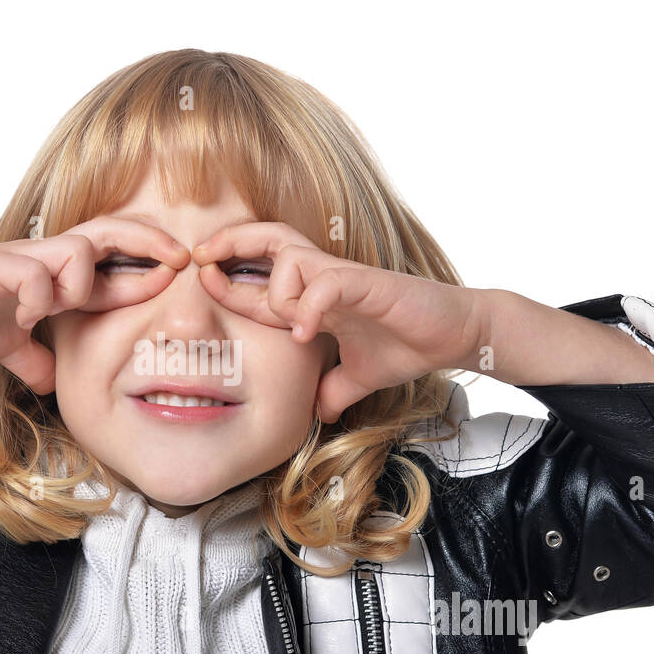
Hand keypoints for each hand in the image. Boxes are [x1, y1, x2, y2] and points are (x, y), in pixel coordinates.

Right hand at [0, 216, 190, 393]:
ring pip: (78, 249)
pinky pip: (35, 273)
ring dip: (83, 282)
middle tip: (180, 260)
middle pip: (110, 232)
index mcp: (60, 276)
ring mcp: (26, 258)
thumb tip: (56, 388)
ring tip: (63, 310)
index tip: (180, 278)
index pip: (116, 265)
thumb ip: (38, 363)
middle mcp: (49, 259)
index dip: (149, 271)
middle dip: (148, 243)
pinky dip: (39, 298)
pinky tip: (26, 319)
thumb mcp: (12, 347)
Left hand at [192, 222, 486, 422]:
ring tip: (289, 327)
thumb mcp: (357, 378)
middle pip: (269, 239)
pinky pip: (326, 284)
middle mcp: (324, 279)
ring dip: (277, 292)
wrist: (453, 335)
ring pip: (290, 260)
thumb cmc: (407, 345)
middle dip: (231, 242)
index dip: (228, 282)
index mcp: (315, 296)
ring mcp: (343, 278)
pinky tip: (304, 335)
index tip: (200, 282)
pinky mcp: (367, 284)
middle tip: (200, 257)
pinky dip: (309, 307)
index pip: (260, 281)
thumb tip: (316, 414)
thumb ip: (332, 391)